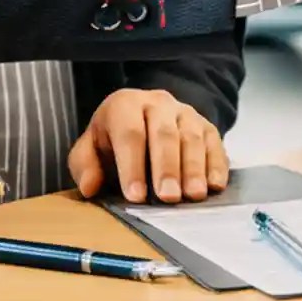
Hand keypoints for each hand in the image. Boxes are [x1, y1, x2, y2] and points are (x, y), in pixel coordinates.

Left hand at [67, 89, 229, 203]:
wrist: (144, 119)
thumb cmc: (113, 140)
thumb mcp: (90, 149)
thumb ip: (85, 166)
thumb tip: (90, 187)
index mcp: (124, 105)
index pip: (130, 134)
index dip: (132, 166)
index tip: (135, 196)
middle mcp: (158, 103)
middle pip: (165, 134)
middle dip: (167, 168)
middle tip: (168, 197)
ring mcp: (186, 112)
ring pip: (192, 137)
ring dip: (194, 169)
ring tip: (193, 196)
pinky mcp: (207, 125)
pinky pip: (215, 142)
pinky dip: (216, 165)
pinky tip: (214, 186)